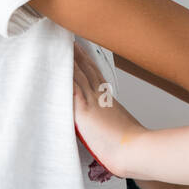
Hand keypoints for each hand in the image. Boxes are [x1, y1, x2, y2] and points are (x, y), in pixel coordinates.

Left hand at [72, 40, 145, 179]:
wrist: (134, 149)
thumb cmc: (129, 144)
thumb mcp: (121, 128)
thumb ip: (110, 122)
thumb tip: (107, 126)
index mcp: (108, 100)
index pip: (95, 75)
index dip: (86, 62)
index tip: (80, 51)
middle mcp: (100, 96)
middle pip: (86, 69)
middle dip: (77, 54)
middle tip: (68, 39)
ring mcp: (92, 101)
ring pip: (78, 74)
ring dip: (68, 60)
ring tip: (58, 45)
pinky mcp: (84, 110)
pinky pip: (71, 88)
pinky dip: (64, 75)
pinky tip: (55, 66)